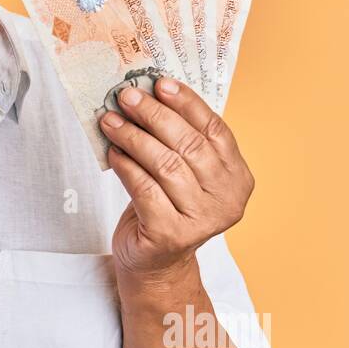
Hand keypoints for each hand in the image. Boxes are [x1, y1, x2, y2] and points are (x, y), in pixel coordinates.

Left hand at [100, 77, 253, 283]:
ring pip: (165, 165)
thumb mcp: (185, 174)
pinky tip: (112, 152)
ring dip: (133, 137)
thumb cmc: (168, 209)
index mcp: (238, 178)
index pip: (215, 130)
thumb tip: (149, 94)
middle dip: (154, 115)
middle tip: (126, 97)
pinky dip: (126, 166)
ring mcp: (202, 220)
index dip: (187, 103)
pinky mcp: (171, 235)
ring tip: (111, 121)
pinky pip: (144, 188)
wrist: (155, 263)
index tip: (159, 83)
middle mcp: (227, 200)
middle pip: (189, 145)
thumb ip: (180, 141)